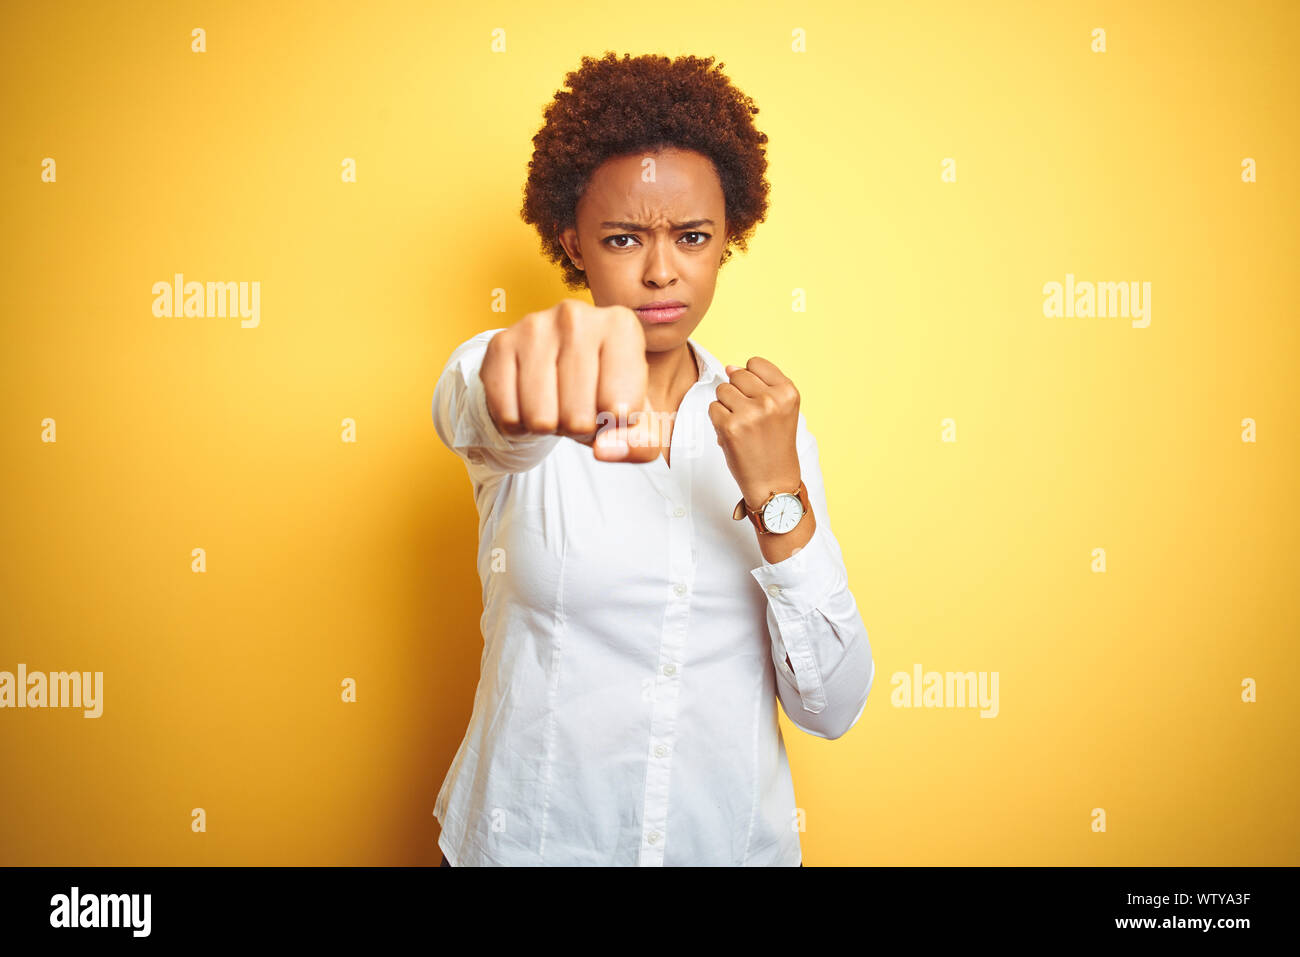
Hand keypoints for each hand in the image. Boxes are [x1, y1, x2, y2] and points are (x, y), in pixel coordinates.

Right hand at [480, 298, 659, 462]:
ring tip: (557, 403)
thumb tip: (604, 450)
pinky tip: (530, 401)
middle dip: (580, 428)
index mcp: (622, 325)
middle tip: (580, 407)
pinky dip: (519, 423)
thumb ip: (640, 444)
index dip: (615, 425)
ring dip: (549, 427)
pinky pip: (508, 414)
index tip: (612, 404)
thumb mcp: (639, 422)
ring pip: (541, 419)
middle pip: (578, 418)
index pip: (621, 411)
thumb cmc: (605, 393)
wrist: (557, 370)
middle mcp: (577, 315)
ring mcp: (534, 326)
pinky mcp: (500, 343)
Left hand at [708, 357, 801, 505]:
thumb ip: (760, 385)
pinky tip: (734, 434)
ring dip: (726, 406)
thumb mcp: (781, 409)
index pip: (755, 363)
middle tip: (750, 416)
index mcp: (788, 392)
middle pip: (737, 375)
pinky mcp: (730, 426)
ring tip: (742, 425)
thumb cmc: (775, 445)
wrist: (773, 482)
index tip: (758, 398)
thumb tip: (730, 367)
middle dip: (737, 392)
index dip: (751, 380)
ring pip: (722, 390)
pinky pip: (712, 408)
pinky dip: (718, 421)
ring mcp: (750, 413)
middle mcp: (771, 400)